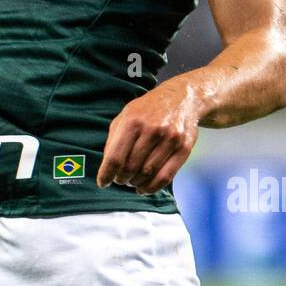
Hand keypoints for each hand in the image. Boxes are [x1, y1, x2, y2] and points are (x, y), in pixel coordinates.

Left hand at [97, 76, 208, 194]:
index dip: (106, 174)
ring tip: (131, 182)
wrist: (182, 98)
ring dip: (136, 183)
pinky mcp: (184, 148)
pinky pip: (166, 177)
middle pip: (131, 168)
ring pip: (147, 174)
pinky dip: (152, 188)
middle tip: (120, 180)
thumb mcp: (125, 116)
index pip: (115, 157)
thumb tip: (107, 168)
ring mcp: (170, 139)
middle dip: (121, 179)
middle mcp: (151, 130)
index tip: (102, 183)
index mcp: (132, 121)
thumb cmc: (148, 110)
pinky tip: (144, 188)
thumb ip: (113, 140)